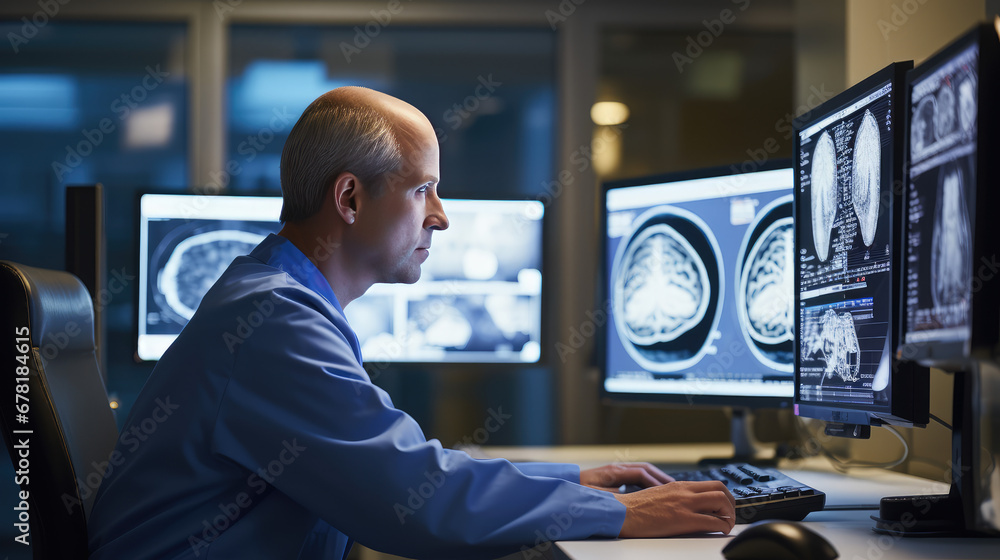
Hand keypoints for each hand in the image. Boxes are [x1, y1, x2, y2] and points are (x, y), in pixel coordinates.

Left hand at [579, 462, 673, 490]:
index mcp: (613, 471)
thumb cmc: (577, 491)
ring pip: (641, 470)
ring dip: (656, 477)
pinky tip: (653, 488)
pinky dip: (647, 480)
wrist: (565, 484)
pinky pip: (636, 475)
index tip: (667, 490)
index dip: (655, 482)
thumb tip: (629, 497)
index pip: (640, 474)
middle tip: (675, 486)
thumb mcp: (595, 495)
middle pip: (645, 468)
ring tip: (669, 486)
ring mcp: (615, 470)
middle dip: (661, 476)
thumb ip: (614, 495)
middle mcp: (616, 468)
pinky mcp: (614, 475)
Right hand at [614, 480, 735, 536]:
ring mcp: (685, 504)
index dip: (724, 495)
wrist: (621, 513)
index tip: (725, 506)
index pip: (711, 484)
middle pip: (721, 489)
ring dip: (730, 514)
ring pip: (721, 501)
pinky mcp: (683, 519)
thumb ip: (675, 497)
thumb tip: (688, 505)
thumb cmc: (635, 507)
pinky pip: (712, 521)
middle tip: (729, 514)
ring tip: (726, 523)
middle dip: (731, 503)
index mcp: (679, 486)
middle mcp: (684, 491)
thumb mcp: (659, 495)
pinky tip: (720, 531)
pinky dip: (722, 526)